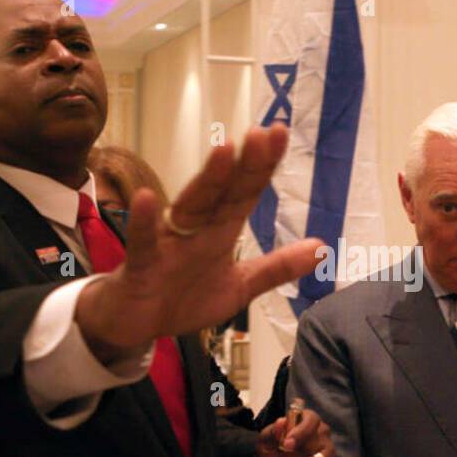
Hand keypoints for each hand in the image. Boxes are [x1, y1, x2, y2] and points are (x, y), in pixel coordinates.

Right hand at [76, 124, 323, 360]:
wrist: (135, 324)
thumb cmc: (183, 296)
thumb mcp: (239, 285)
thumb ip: (277, 267)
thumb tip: (321, 247)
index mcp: (219, 231)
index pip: (244, 192)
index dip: (262, 166)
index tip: (280, 132)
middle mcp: (195, 228)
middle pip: (222, 192)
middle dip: (242, 165)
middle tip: (262, 134)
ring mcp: (167, 243)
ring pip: (190, 207)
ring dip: (206, 181)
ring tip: (224, 152)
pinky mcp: (141, 264)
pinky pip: (143, 242)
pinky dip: (144, 222)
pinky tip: (147, 199)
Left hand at [255, 408, 335, 456]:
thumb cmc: (272, 451)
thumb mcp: (266, 441)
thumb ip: (273, 432)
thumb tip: (281, 423)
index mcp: (308, 420)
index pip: (312, 421)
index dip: (300, 432)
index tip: (286, 444)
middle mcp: (322, 435)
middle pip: (311, 446)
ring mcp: (328, 454)